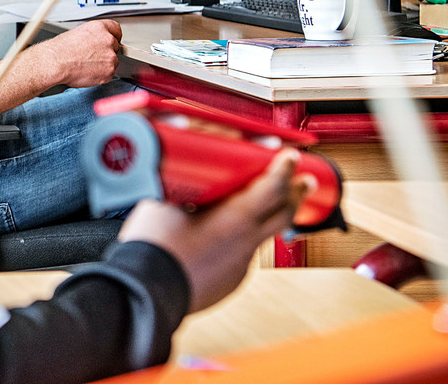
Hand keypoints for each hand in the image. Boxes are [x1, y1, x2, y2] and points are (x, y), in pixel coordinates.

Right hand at [50, 19, 121, 86]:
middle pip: (115, 46)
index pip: (116, 29)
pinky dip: (101, 75)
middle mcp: (107, 40)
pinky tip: (88, 72)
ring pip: (113, 61)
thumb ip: (93, 36)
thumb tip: (96, 42)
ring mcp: (110, 56)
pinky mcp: (109, 71)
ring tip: (87, 66)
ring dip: (104, 65)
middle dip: (106, 52)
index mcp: (99, 28)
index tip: (112, 40)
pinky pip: (109, 74)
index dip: (114, 36)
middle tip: (93, 57)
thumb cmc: (60, 50)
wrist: (56, 63)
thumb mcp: (78, 33)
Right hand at [117, 149, 314, 311]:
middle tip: (303, 181)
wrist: (144, 290)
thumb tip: (183, 168)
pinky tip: (219, 237)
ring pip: (260, 237)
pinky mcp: (228, 282)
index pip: (272, 188)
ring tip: (258, 206)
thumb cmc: (154, 247)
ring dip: (264, 219)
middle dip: (295, 194)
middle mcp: (245, 245)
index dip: (284, 169)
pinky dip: (236, 242)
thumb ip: (184, 184)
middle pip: (283, 215)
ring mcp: (239, 266)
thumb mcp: (165, 199)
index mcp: (235, 220)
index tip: (292, 157)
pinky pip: (240, 256)